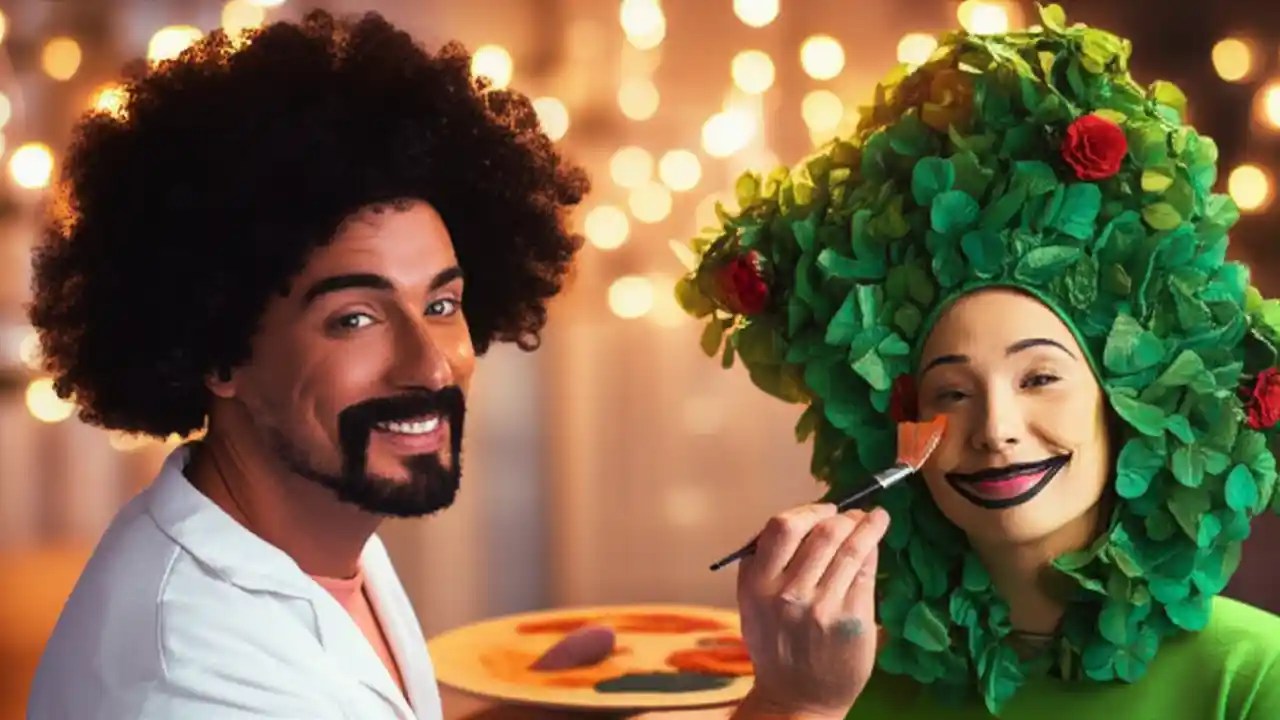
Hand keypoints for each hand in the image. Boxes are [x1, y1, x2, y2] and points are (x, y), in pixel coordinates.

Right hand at [733, 503, 888, 719]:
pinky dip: (873, 546)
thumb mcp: (754, 604)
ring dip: (865, 524)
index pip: (781, 527)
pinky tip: (877, 535)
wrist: (797, 700)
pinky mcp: (851, 620)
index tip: (823, 509)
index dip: (807, 510)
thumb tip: (807, 520)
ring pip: (848, 546)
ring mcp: (820, 606)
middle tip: (851, 514)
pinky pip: (864, 570)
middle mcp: (785, 593)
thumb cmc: (777, 646)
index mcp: (755, 584)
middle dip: (840, 515)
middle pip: (820, 532)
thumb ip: (768, 565)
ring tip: (874, 518)